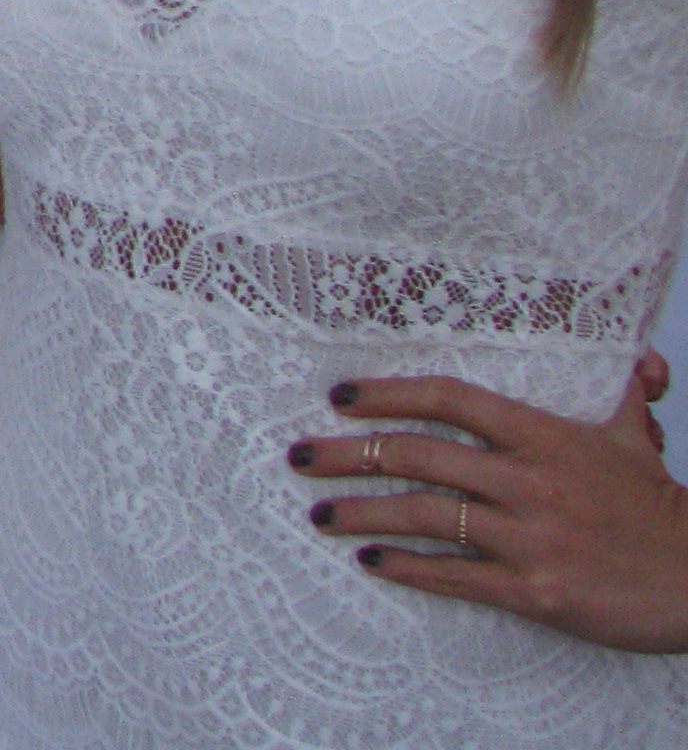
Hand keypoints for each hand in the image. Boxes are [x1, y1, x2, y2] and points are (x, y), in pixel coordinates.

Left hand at [292, 362, 687, 651]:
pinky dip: (407, 567)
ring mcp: (531, 537)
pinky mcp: (536, 591)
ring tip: (320, 511)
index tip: (340, 397)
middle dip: (349, 454)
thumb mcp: (638, 440)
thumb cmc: (662, 511)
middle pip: (419, 456)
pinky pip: (456, 575)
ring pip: (426, 515)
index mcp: (544, 436)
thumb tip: (643, 359)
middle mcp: (529, 481)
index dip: (389, 394)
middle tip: (299, 456)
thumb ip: (624, 392)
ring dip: (363, 512)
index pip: (450, 400)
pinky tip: (370, 560)